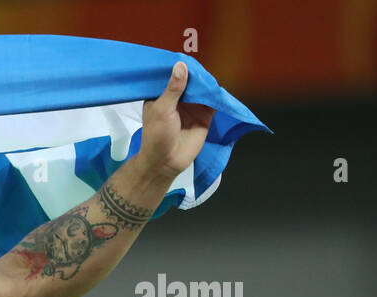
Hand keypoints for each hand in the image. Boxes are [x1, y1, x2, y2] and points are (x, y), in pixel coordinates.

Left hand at [137, 62, 215, 180]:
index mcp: (162, 95)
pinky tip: (219, 89)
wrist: (167, 161)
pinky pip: (214, 101)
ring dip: (208, 83)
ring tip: (211, 77)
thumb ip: (173, 89)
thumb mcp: (162, 110)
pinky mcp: (205, 114)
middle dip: (197, 73)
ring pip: (203, 89)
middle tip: (202, 67)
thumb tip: (181, 65)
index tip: (186, 55)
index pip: (172, 76)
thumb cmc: (157, 136)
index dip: (179, 67)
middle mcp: (178, 98)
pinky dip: (218, 95)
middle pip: (191, 80)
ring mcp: (192, 105)